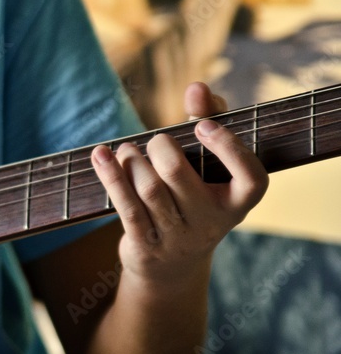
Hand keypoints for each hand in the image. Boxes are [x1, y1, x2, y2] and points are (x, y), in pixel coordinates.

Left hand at [90, 82, 268, 286]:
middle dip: (161, 149)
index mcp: (237, 203)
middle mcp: (211, 222)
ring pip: (149, 191)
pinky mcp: (146, 245)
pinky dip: (111, 176)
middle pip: (179, 176)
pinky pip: (125, 207)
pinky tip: (100, 155)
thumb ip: (208, 119)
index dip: (230, 148)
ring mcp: (177, 237)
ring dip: (131, 161)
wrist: (170, 266)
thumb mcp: (207, 163)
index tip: (203, 126)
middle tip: (155, 140)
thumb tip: (198, 86)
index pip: (252, 179)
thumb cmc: (192, 196)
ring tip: (127, 149)